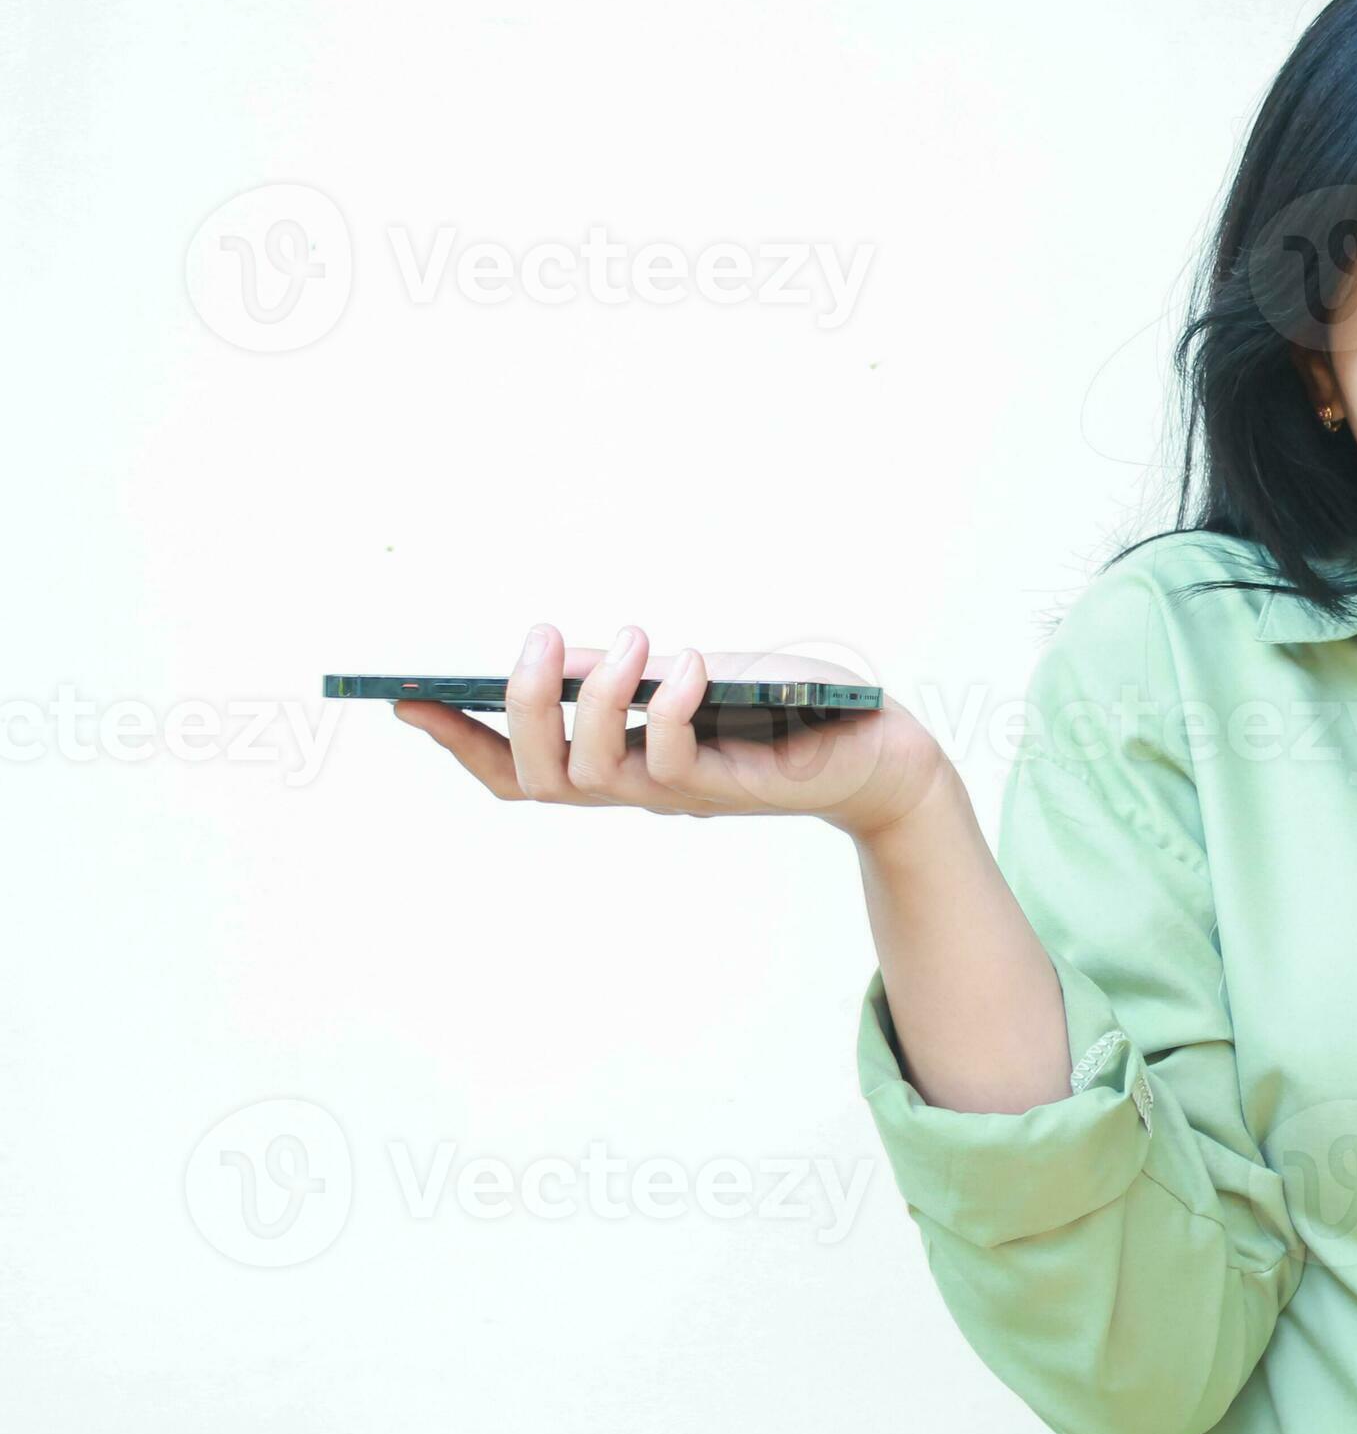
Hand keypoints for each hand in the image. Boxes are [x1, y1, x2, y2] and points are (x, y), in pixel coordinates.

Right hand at [392, 623, 953, 840]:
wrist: (874, 745)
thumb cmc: (779, 706)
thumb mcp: (690, 676)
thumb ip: (623, 673)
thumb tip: (556, 653)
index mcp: (615, 761)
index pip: (515, 769)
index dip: (457, 742)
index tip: (405, 701)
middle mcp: (636, 789)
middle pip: (537, 778)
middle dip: (519, 707)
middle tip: (535, 638)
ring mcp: (680, 795)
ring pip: (596, 773)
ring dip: (597, 699)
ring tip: (625, 638)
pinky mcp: (730, 791)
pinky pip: (676, 761)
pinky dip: (671, 709)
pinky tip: (689, 664)